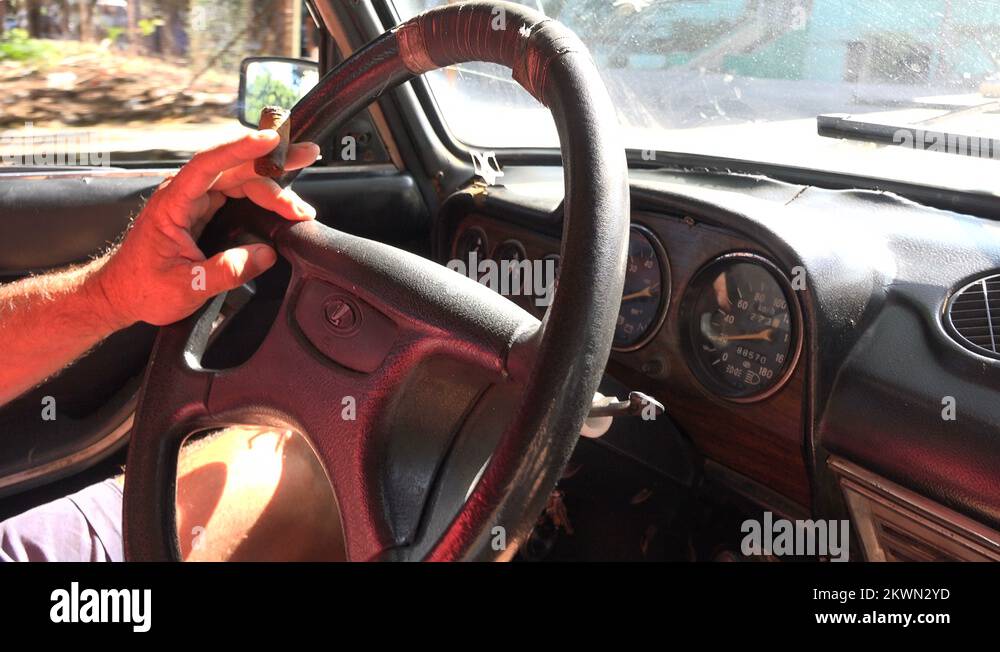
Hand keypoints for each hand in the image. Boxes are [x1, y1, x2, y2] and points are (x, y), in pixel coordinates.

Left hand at [93, 131, 319, 328]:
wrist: (121, 295)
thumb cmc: (142, 288)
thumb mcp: (186, 287)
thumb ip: (226, 271)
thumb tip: (264, 255)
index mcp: (173, 204)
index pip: (208, 165)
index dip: (240, 149)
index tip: (269, 140)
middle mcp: (184, 195)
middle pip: (234, 168)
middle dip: (273, 163)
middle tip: (307, 157)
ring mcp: (195, 201)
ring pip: (240, 180)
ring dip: (274, 186)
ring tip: (302, 205)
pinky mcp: (204, 211)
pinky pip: (238, 194)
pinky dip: (263, 197)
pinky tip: (283, 203)